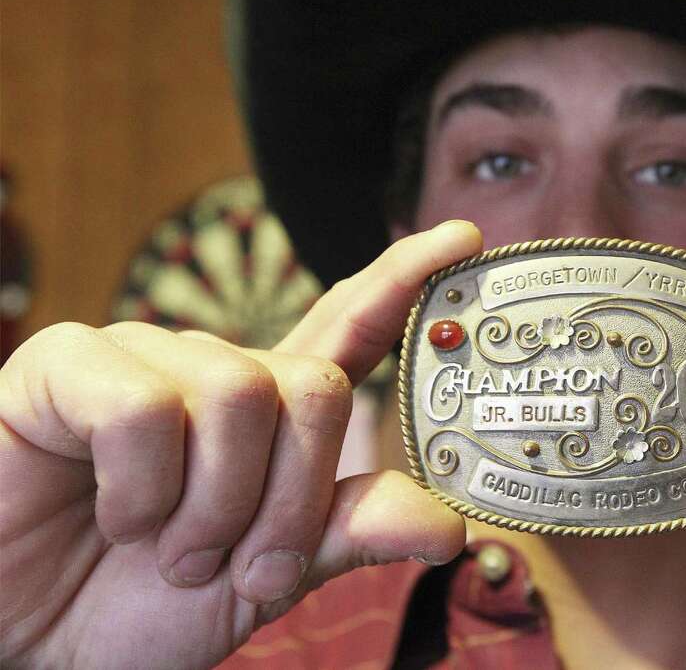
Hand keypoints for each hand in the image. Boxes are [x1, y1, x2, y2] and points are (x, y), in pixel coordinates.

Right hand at [0, 220, 481, 669]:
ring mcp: (141, 357)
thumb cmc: (142, 605)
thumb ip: (349, 533)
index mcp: (269, 411)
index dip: (403, 280)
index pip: (348, 326)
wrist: (31, 645)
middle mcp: (214, 370)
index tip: (462, 237)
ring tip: (169, 550)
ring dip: (212, 508)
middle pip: (312, 387)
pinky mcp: (68, 364)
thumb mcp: (268, 576)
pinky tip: (114, 516)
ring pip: (238, 394)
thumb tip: (449, 525)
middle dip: (287, 501)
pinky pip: (146, 408)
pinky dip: (142, 492)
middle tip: (240, 565)